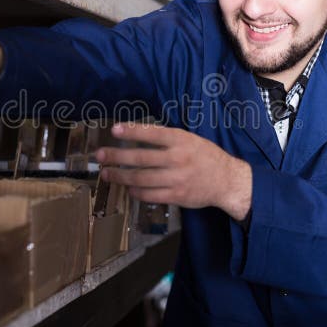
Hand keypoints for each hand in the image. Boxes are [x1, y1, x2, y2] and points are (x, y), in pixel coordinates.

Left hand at [96, 123, 251, 220]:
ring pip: (141, 178)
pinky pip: (150, 195)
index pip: (152, 134)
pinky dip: (136, 192)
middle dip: (116, 156)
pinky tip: (128, 188)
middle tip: (100, 155)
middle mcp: (177, 159)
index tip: (114, 130)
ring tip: (107, 173)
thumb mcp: (191, 139)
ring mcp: (176, 179)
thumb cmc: (206, 157)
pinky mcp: (177, 196)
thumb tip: (138, 136)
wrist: (227, 181)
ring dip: (120, 176)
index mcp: (181, 140)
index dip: (131, 131)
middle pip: (140, 158)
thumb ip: (168, 139)